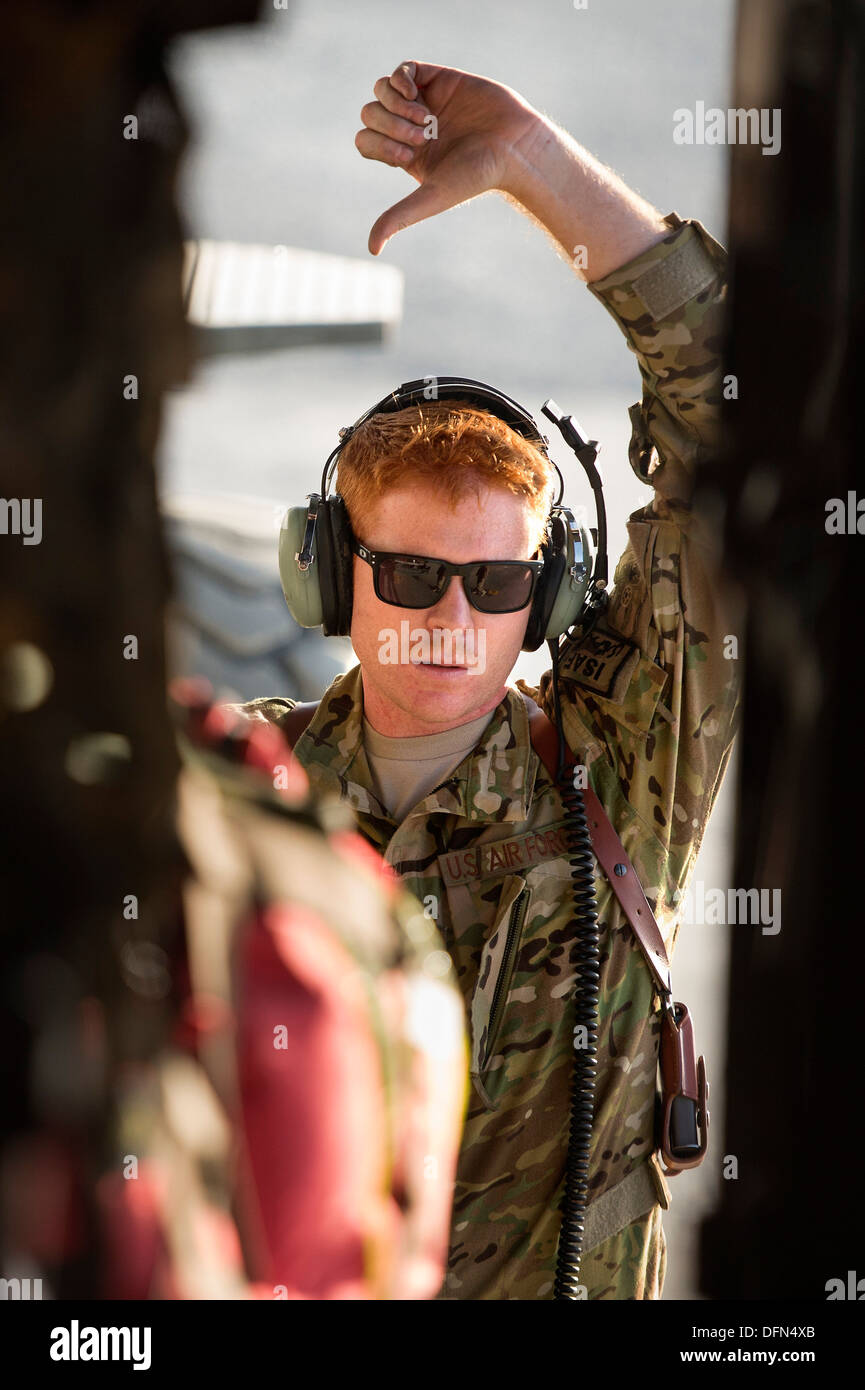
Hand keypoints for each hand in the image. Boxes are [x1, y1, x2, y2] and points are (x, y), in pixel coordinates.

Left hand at [355, 60, 541, 254]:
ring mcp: (422, 100)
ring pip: (381, 90)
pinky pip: (401, 70)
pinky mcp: (437, 78)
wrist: (514, 145)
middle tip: (424, 137)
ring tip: (427, 118)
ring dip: (396, 104)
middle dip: (390, 125)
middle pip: (371, 114)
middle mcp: (408, 126)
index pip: (366, 141)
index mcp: (404, 153)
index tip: (409, 155)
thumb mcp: (432, 198)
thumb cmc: (476, 176)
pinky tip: (415, 93)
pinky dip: (400, 80)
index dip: (378, 145)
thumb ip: (399, 217)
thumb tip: (372, 249)